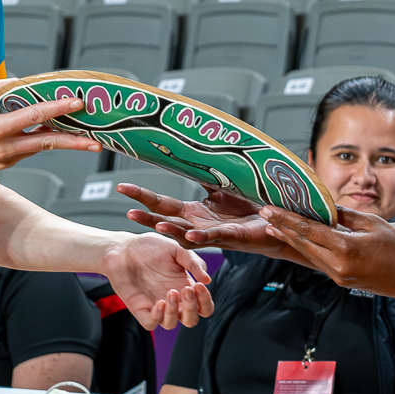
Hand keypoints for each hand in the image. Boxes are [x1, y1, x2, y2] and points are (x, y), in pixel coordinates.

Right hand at [0, 80, 100, 169]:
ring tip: (87, 136)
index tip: (77, 102)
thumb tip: (36, 84)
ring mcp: (5, 160)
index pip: (34, 116)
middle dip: (74, 142)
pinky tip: (59, 132)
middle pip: (46, 142)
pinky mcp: (5, 164)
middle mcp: (2, 149)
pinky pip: (30, 149)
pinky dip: (43, 139)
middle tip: (96, 140)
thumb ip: (9, 87)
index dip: (57, 108)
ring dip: (64, 141)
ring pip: (40, 147)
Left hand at [102, 232, 213, 328]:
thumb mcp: (177, 249)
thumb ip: (194, 262)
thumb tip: (207, 280)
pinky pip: (151, 324)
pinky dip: (158, 317)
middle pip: (191, 319)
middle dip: (192, 308)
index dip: (205, 301)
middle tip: (186, 289)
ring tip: (171, 292)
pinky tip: (159, 303)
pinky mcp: (139, 309)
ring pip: (171, 323)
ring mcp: (156, 305)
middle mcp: (172, 300)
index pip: (203, 306)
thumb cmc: (150, 247)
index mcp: (185, 287)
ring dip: (174, 312)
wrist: (123, 247)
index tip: (199, 286)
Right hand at [118, 182, 285, 254]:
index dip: (142, 196)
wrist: (273, 221)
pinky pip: (214, 237)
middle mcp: (197, 224)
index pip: (162, 202)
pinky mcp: (231, 236)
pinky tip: (190, 234)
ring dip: (170, 231)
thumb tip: (186, 156)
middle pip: (166, 219)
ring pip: (185, 233)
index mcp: (194, 212)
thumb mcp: (221, 187)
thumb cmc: (247, 207)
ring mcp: (213, 232)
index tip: (122, 188)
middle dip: (146, 217)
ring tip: (155, 226)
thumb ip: (204, 175)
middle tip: (126, 212)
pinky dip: (201, 236)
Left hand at [261, 204, 394, 296]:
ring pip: (308, 255)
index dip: (286, 219)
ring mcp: (339, 276)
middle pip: (303, 244)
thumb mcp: (372, 223)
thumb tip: (324, 207)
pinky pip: (319, 263)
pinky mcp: (342, 281)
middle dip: (283, 228)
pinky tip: (298, 241)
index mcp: (346, 249)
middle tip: (265, 214)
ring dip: (291, 240)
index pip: (308, 231)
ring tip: (274, 227)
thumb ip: (345, 215)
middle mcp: (338, 266)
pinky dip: (307, 250)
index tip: (269, 210)